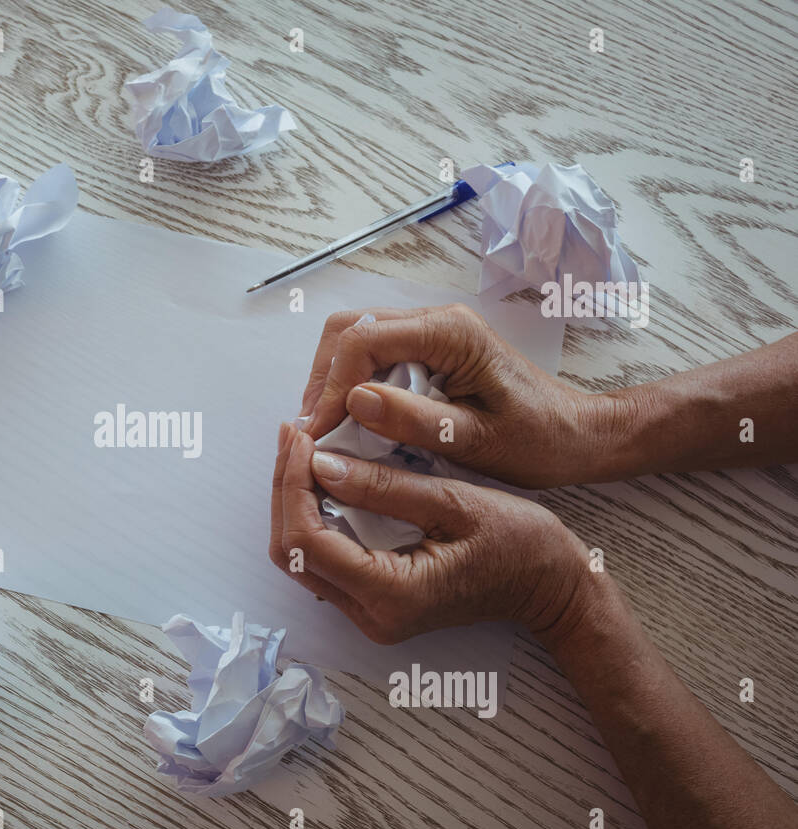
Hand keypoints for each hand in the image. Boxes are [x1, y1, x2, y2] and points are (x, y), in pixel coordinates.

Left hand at [269, 422, 605, 648]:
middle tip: (294, 433)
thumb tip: (321, 464)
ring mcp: (369, 613)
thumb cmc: (520, 546)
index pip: (306, 541)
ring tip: (302, 447)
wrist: (551, 587)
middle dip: (285, 488)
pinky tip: (322, 474)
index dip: (291, 483)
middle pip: (292, 553)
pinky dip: (314, 515)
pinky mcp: (373, 600)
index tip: (300, 436)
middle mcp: (370, 614)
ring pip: (301, 557)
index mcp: (390, 595)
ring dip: (294, 501)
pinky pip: (324, 559)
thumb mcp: (455, 503)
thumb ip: (384, 489)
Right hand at [299, 305, 617, 488]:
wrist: (578, 434)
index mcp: (450, 334)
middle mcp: (437, 321)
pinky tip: (351, 421)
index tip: (320, 433)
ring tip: (327, 429)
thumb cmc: (538, 441)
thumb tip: (355, 401)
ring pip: (356, 339)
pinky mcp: (430, 350)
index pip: (363, 341)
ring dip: (332, 381)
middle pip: (349, 329)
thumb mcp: (477, 441)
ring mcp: (432, 332)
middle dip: (322, 379)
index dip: (330, 387)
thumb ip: (416, 420)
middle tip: (315, 430)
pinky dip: (351, 384)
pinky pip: (374, 355)